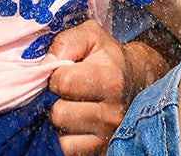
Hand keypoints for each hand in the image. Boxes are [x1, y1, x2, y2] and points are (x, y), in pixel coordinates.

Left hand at [46, 19, 129, 155]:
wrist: (134, 83)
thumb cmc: (107, 58)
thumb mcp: (91, 36)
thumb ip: (67, 40)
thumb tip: (45, 63)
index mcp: (112, 82)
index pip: (63, 82)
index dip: (55, 74)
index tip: (64, 70)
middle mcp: (112, 114)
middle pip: (59, 114)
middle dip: (56, 99)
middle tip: (67, 91)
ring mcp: (107, 137)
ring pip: (61, 135)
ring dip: (60, 119)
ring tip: (72, 105)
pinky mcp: (100, 152)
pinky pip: (68, 150)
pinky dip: (65, 138)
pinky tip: (75, 123)